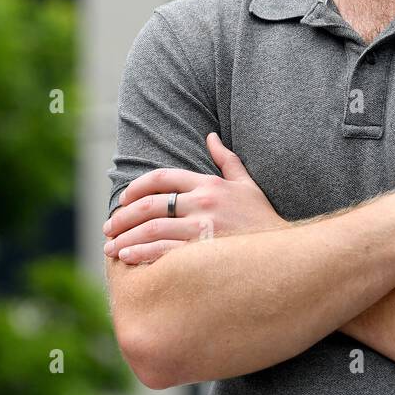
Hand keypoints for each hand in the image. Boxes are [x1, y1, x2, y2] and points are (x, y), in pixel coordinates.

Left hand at [103, 133, 287, 263]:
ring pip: (152, 229)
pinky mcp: (204, 254)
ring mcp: (204, 229)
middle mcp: (204, 203)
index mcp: (209, 185)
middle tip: (108, 228)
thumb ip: (227, 160)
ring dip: (126, 238)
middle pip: (150, 205)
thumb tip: (211, 136)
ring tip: (110, 248)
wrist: (287, 256)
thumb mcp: (247, 185)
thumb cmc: (263, 221)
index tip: (122, 201)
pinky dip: (141, 254)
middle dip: (123, 217)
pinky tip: (127, 258)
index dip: (136, 188)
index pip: (162, 178)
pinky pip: (164, 252)